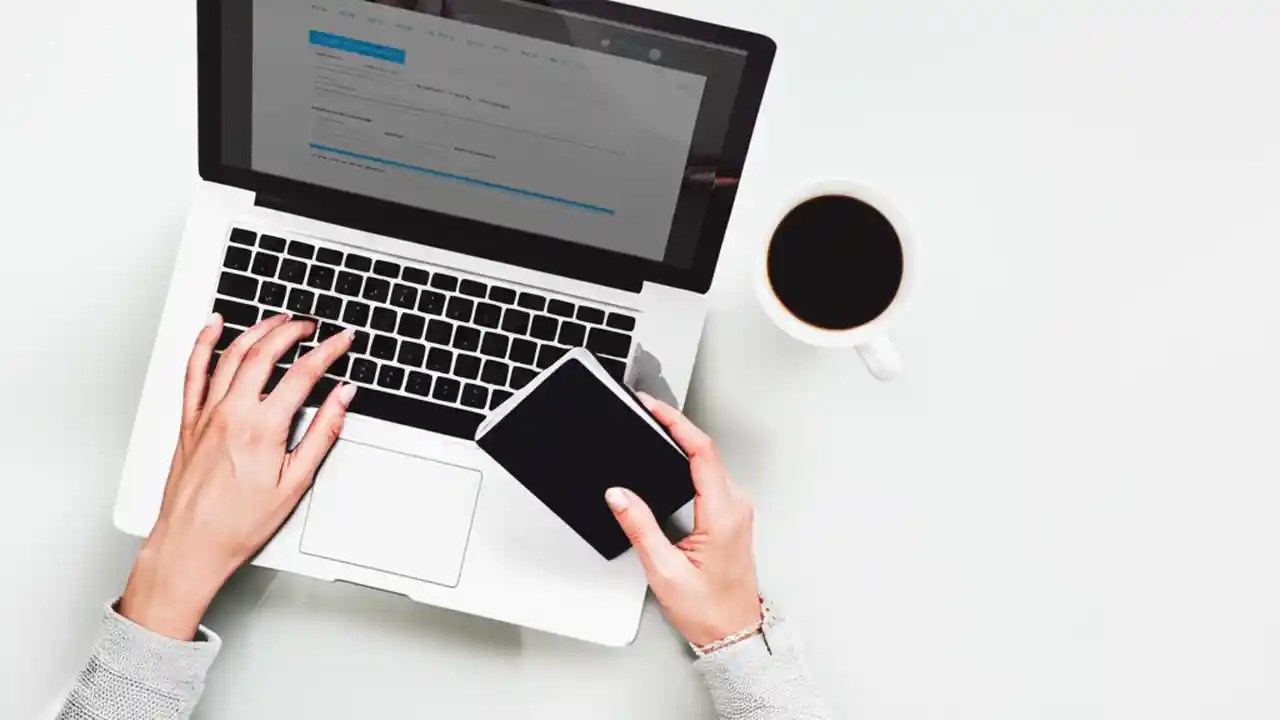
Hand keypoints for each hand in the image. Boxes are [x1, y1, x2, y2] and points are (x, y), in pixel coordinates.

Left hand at [119, 312, 355, 639]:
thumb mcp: (295, 482)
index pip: (303, 374)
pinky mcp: (188, 420)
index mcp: (262, 428)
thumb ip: (322, 433)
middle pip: (265, 353)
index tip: (342, 340)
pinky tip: (213, 326)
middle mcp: (231, 413)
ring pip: (231, 354)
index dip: (328, 351)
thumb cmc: (239, 523)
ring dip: (257, 329)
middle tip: (312, 324)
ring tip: (277, 319)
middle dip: (292, 330)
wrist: (192, 544)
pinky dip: (203, 343)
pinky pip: (193, 371)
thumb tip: (342, 399)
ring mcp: (206, 413)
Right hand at [606, 395, 761, 646]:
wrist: (734, 634)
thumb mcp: (664, 570)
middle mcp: (735, 507)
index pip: (701, 452)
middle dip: (675, 426)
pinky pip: (712, 478)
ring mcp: (737, 511)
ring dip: (683, 442)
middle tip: (647, 411)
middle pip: (706, 451)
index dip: (676, 423)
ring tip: (656, 428)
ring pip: (709, 463)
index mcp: (722, 515)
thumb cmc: (708, 610)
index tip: (654, 408)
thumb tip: (619, 495)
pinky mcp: (731, 517)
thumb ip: (639, 527)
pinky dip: (691, 461)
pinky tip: (673, 459)